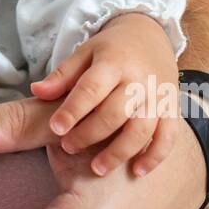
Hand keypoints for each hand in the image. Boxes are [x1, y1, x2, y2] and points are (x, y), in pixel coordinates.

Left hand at [30, 12, 180, 176]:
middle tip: (68, 147)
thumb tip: (36, 91)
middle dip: (90, 134)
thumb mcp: (85, 53)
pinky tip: (137, 172)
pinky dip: (154, 156)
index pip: (92, 89)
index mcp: (114, 62)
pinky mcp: (172, 109)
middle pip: (115, 113)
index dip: (73, 110)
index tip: (55, 128)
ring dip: (119, 152)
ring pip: (141, 130)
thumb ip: (62, 75)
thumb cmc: (111, 50)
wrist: (151, 36)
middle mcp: (139, 80)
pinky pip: (167, 137)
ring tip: (96, 169)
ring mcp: (159, 96)